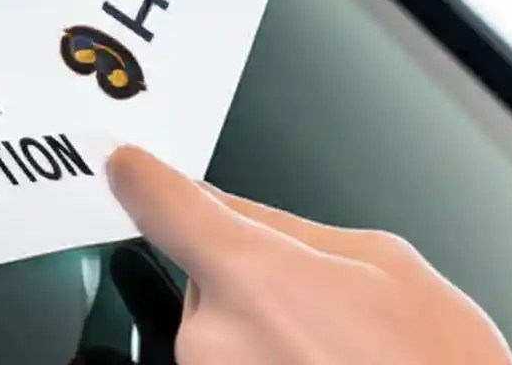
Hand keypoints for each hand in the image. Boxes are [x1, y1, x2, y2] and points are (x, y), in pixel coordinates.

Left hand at [106, 146, 511, 363]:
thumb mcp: (384, 263)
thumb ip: (292, 229)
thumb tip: (235, 211)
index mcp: (253, 278)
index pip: (164, 205)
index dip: (143, 177)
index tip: (127, 165)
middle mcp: (214, 339)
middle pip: (204, 271)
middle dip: (249, 272)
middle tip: (323, 300)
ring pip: (218, 324)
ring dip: (258, 324)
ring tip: (333, 348)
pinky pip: (227, 362)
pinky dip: (262, 359)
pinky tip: (315, 363)